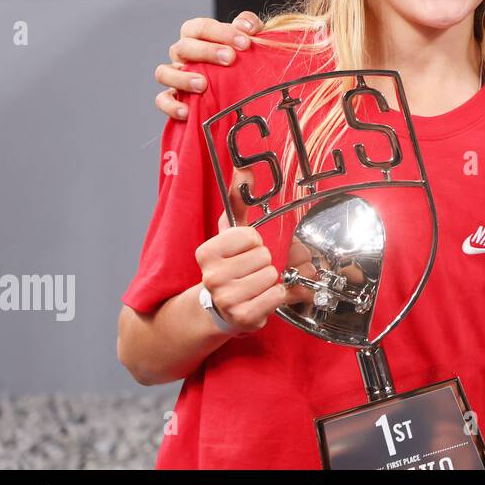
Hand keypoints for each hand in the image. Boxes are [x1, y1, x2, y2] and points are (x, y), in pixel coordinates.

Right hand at [154, 11, 259, 119]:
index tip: (245, 42)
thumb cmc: (241, 59)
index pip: (201, 27)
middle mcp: (182, 54)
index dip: (222, 32)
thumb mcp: (247, 39)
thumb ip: (248, 25)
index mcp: (197, 36)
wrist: (241, 90)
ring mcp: (175, 76)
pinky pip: (163, 100)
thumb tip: (245, 25)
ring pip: (164, 72)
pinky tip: (187, 111)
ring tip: (202, 85)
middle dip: (207, 51)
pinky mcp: (174, 98)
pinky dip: (171, 105)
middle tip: (230, 58)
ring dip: (182, 78)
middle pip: (183, 47)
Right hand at [194, 170, 285, 332]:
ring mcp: (226, 298)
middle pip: (263, 256)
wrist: (218, 308)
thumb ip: (238, 199)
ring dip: (270, 279)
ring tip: (254, 284)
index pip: (250, 236)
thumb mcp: (230, 233)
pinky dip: (275, 296)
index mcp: (207, 252)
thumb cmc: (229, 265)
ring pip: (271, 275)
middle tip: (250, 270)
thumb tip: (244, 167)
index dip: (254, 242)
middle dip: (263, 261)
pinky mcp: (243, 316)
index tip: (243, 251)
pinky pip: (277, 296)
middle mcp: (212, 276)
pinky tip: (260, 298)